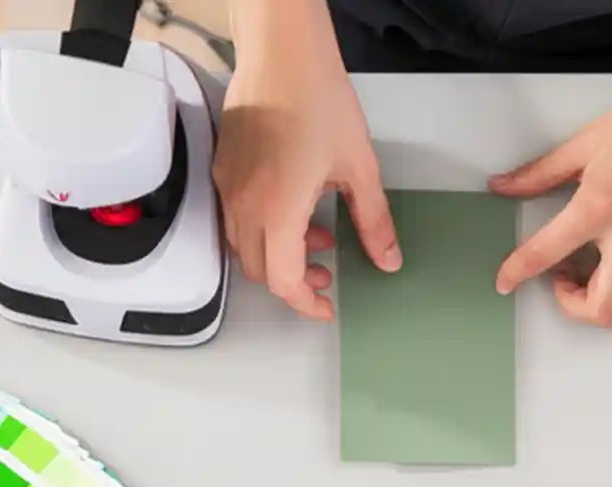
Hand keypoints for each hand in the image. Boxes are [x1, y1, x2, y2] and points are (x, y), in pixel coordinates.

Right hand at [213, 4, 399, 320]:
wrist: (283, 54)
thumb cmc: (318, 100)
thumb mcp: (359, 168)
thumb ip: (373, 221)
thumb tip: (388, 259)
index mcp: (277, 210)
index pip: (283, 281)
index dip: (305, 303)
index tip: (325, 307)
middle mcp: (244, 204)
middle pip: (259, 271)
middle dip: (294, 281)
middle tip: (327, 274)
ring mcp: (228, 186)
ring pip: (243, 246)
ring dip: (278, 255)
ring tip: (317, 238)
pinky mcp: (223, 169)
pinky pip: (236, 218)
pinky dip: (263, 229)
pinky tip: (295, 207)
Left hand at [490, 73, 611, 327]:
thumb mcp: (586, 142)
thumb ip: (540, 173)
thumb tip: (503, 186)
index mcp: (600, 204)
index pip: (545, 253)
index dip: (516, 273)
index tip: (505, 282)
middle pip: (600, 306)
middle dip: (571, 306)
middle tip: (563, 282)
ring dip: (607, 314)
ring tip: (597, 288)